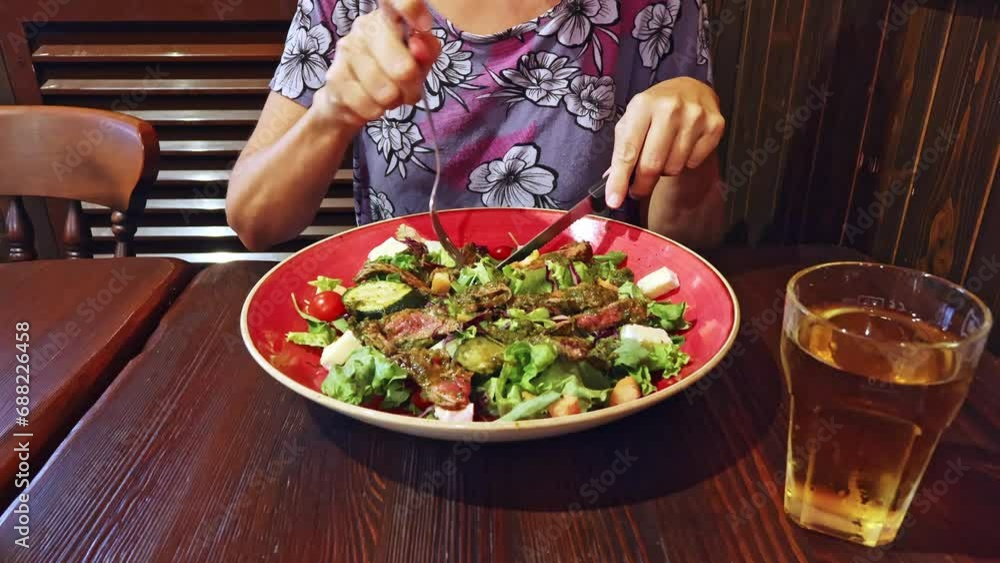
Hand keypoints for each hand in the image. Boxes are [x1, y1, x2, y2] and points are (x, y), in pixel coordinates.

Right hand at [313, 0, 440, 129]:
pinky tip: (370, 103)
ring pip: (385, 90)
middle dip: (411, 87)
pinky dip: (375, 111)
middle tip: (409, 91)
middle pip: (401, 66)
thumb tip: (420, 46)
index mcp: (386, 17)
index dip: (409, 8)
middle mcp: (363, 27)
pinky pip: (369, 105)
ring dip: (392, 101)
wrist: (350, 100)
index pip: (392, 0)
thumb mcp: (417, 62)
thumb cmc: (389, 74)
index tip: (423, 25)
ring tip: (387, 96)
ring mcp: (346, 50)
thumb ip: (426, 51)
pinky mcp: (335, 78)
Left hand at [606, 77, 724, 207]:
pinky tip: (683, 146)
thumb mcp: (633, 120)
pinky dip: (685, 163)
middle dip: (642, 184)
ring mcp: (695, 117)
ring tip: (664, 153)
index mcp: (643, 105)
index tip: (614, 200)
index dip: (620, 179)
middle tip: (638, 189)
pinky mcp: (714, 126)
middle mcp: (670, 108)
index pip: (628, 150)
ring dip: (664, 170)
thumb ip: (622, 150)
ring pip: (673, 167)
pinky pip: (693, 163)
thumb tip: (614, 184)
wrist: (690, 89)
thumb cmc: (655, 109)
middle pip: (652, 165)